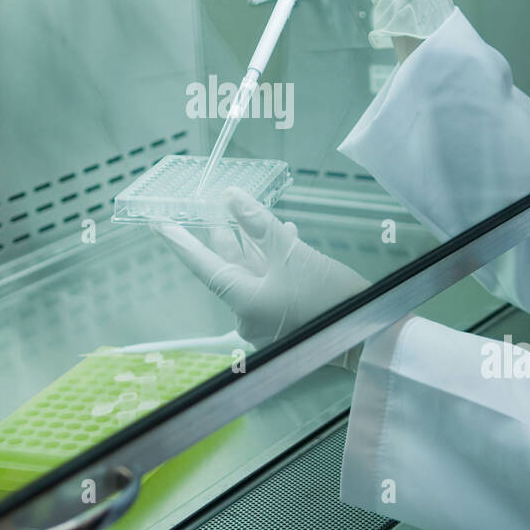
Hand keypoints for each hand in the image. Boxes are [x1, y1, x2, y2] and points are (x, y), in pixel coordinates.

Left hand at [151, 187, 368, 348]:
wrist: (369, 331)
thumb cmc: (331, 296)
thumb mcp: (292, 252)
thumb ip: (259, 223)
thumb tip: (232, 198)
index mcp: (244, 301)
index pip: (203, 266)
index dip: (180, 242)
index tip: (160, 225)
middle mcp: (249, 315)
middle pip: (228, 268)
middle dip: (224, 235)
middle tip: (212, 208)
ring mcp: (266, 320)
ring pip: (251, 274)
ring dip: (252, 244)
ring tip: (249, 216)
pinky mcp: (283, 318)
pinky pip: (268, 284)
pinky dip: (271, 261)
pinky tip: (283, 237)